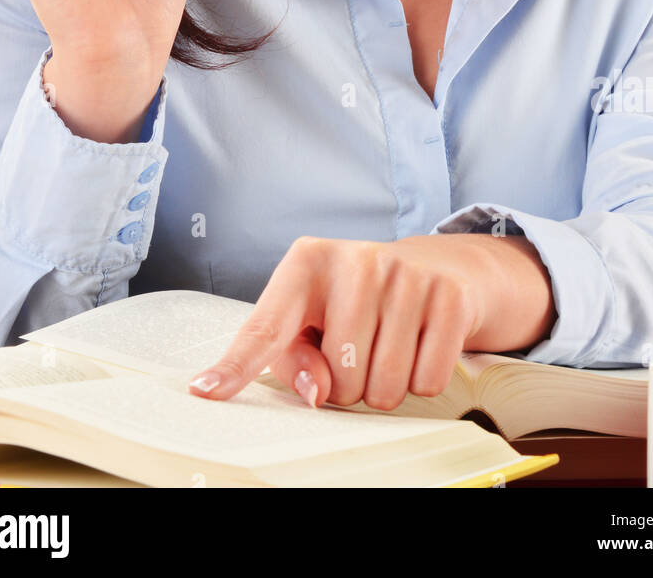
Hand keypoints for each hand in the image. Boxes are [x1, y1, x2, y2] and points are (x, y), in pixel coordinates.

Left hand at [187, 235, 495, 412]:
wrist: (437, 267)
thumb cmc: (359, 300)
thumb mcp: (314, 318)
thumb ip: (294, 357)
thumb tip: (315, 392)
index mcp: (306, 263)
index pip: (265, 327)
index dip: (235, 367)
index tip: (204, 392)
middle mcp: (355, 260)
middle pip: (337, 379)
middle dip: (348, 384)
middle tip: (359, 350)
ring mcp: (404, 274)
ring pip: (384, 385)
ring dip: (385, 387)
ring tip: (387, 347)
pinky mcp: (447, 295)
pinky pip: (427, 380)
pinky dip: (423, 380)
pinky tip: (420, 345)